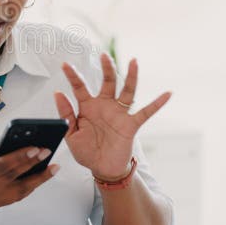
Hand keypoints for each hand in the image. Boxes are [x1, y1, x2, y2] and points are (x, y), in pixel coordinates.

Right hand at [0, 144, 59, 222]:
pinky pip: (18, 196)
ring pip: (22, 188)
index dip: (19, 156)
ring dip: (40, 178)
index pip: (2, 165)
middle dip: (34, 162)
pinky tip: (39, 179)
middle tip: (48, 149)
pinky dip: (31, 187)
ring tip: (53, 166)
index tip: (34, 147)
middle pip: (16, 174)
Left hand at [54, 53, 170, 179]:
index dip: (72, 76)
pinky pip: (146, 112)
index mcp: (88, 107)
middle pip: (108, 83)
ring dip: (131, 77)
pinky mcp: (131, 125)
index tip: (65, 64)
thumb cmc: (86, 151)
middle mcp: (105, 106)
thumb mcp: (71, 135)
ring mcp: (119, 114)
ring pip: (127, 92)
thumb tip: (58, 93)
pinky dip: (157, 104)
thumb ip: (65, 114)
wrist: (102, 169)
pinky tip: (167, 94)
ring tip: (134, 61)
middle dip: (106, 69)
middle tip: (104, 55)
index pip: (80, 87)